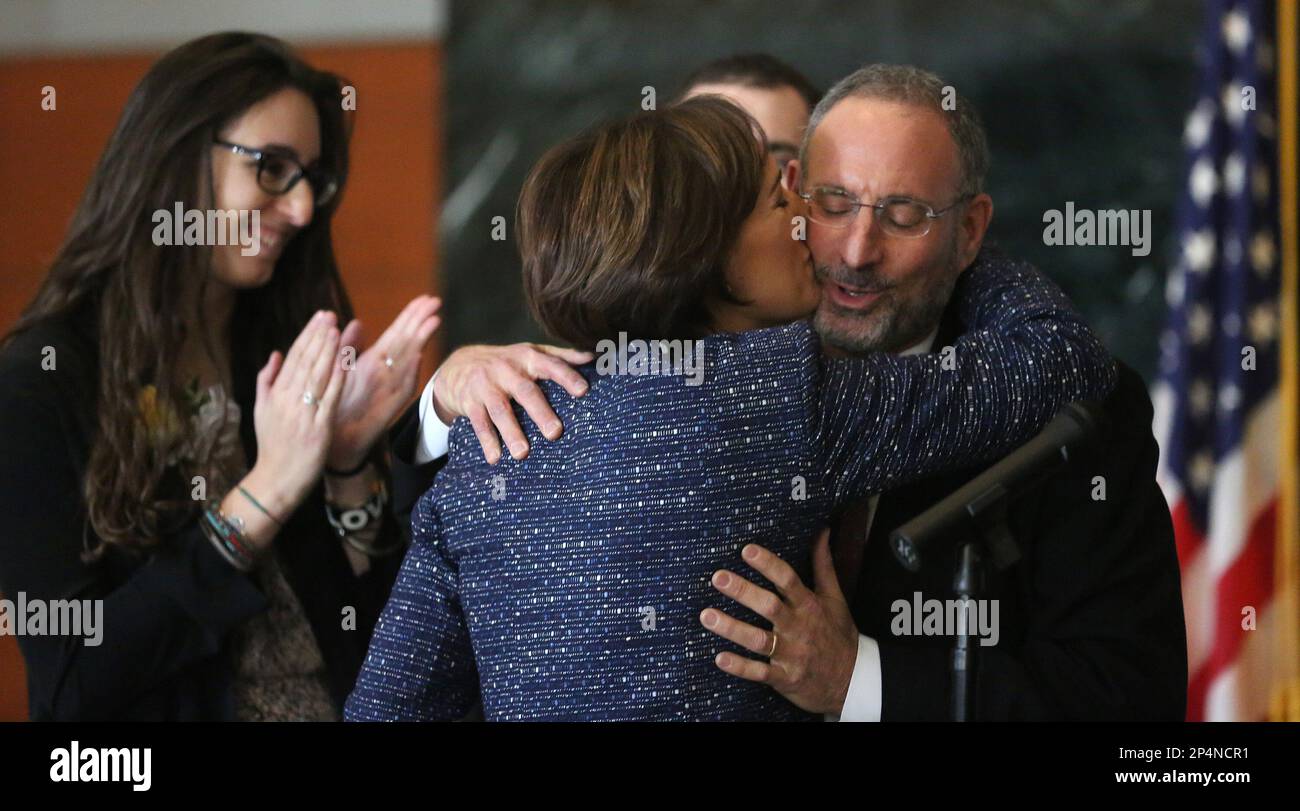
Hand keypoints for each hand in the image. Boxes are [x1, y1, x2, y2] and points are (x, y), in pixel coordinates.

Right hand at [247, 310, 344, 515]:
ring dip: (328, 351)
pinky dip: (337, 379)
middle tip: (329, 315)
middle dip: (318, 337)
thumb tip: (276, 354)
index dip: (307, 336)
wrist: (276, 479)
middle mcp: (288, 400)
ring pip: (317, 376)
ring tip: (336, 330)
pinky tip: (344, 362)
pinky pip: (329, 399)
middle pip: (305, 362)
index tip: (319, 318)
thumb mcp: (261, 410)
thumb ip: (266, 380)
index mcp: (275, 394)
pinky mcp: (319, 427)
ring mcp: (303, 413)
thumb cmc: (271, 445)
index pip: (293, 358)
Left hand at [328, 295, 442, 470]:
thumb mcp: (343, 370)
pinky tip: (418, 354)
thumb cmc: (339, 404)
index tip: (424, 298)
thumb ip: (350, 347)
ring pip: (407, 360)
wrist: (337, 439)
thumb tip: (356, 323)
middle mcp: (386, 372)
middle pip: (406, 340)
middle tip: (435, 300)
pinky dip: (410, 370)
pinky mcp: (389, 405)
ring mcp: (390, 387)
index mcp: (374, 361)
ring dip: (420, 341)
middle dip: (420, 320)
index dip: (410, 315)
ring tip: (434, 319)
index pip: (397, 332)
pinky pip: (402, 385)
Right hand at [432, 343, 593, 463]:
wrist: (458, 365)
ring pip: (501, 410)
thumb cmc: (507, 362)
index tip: (583, 391)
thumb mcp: (531, 352)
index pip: (550, 365)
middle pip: (526, 392)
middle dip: (540, 412)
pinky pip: (479, 423)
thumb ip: (561, 356)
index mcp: (527, 357)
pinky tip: (495, 459)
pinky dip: (487, 441)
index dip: (567, 377)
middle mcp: (507, 370)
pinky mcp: (469, 402)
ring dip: (512, 432)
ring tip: (523, 454)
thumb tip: (592, 358)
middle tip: (555, 433)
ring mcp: (486, 386)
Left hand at [700, 529, 859, 714]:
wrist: (854, 680)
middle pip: (769, 606)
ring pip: (758, 640)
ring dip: (732, 628)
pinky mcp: (784, 677)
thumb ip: (823, 565)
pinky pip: (759, 673)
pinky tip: (720, 658)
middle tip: (718, 577)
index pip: (787, 580)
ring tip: (706, 616)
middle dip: (743, 591)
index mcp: (809, 605)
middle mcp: (798, 627)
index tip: (747, 550)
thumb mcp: (835, 598)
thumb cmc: (838, 634)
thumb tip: (821, 532)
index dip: (768, 564)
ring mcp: (791, 654)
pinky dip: (740, 667)